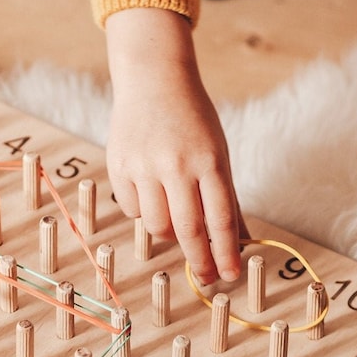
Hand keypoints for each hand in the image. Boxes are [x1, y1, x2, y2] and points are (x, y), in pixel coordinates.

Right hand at [103, 8, 244, 285]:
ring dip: (169, 233)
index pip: (219, 219)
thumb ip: (226, 195)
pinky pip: (131, 208)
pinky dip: (144, 210)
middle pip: (187, 230)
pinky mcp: (119, 166)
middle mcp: (175, 165)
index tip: (230, 274)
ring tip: (176, 220)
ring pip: (155, 225)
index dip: (225, 252)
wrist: (153, 79)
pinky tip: (150, 193)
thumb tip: (238, 239)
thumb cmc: (192, 118)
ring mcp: (143, 166)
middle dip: (199, 260)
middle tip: (206, 277)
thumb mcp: (218, 152)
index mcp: (208, 160)